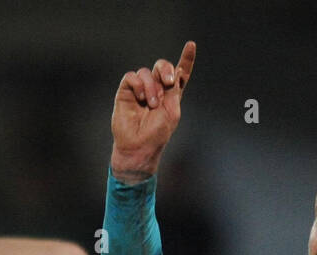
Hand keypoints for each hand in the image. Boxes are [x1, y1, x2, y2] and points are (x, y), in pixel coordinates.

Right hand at [110, 40, 195, 181]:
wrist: (138, 146)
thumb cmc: (157, 134)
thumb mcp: (172, 111)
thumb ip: (174, 90)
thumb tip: (176, 70)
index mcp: (171, 94)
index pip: (180, 73)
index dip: (186, 59)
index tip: (191, 45)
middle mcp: (156, 89)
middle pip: (162, 66)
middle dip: (165, 69)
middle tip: (168, 82)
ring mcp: (140, 89)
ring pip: (146, 72)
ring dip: (151, 86)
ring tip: (151, 104)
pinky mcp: (126, 92)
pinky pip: (132, 76)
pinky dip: (138, 84)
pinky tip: (140, 98)